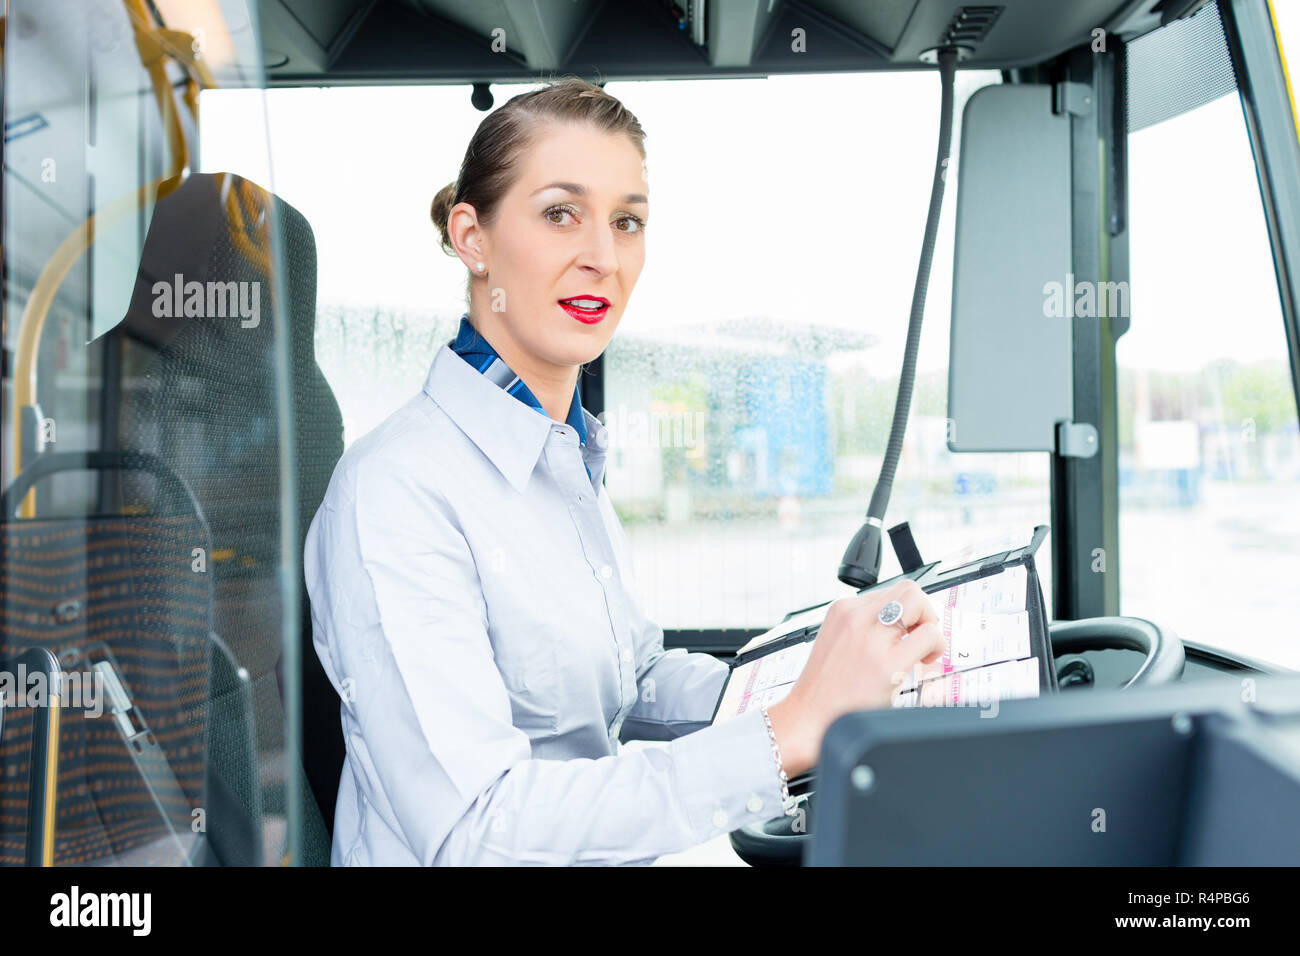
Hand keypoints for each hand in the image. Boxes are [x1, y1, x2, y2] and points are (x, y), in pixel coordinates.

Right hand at [767, 579, 944, 776]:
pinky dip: (935, 647)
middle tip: (919, 638)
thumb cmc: (825, 688)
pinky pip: (928, 636)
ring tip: (921, 651)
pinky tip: (922, 664)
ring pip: (919, 603)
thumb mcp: (837, 641)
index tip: (908, 632)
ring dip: (930, 624)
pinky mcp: (885, 664)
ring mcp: (869, 639)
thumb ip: (865, 627)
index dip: (908, 612)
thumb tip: (901, 623)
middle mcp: (854, 618)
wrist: (807, 718)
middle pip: (909, 589)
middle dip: (923, 612)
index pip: (891, 591)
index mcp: (842, 610)